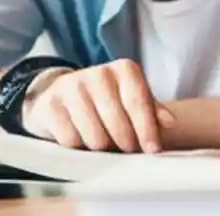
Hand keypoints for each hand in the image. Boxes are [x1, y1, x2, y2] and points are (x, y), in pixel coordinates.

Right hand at [22, 59, 174, 153]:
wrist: (60, 95)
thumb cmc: (106, 102)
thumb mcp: (132, 101)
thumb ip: (152, 111)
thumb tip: (170, 122)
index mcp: (123, 69)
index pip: (138, 101)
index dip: (146, 129)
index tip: (152, 150)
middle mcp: (97, 73)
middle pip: (117, 121)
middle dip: (124, 142)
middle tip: (124, 149)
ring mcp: (71, 86)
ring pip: (94, 135)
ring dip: (100, 147)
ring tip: (101, 142)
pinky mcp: (49, 104)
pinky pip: (70, 139)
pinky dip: (78, 146)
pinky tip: (79, 138)